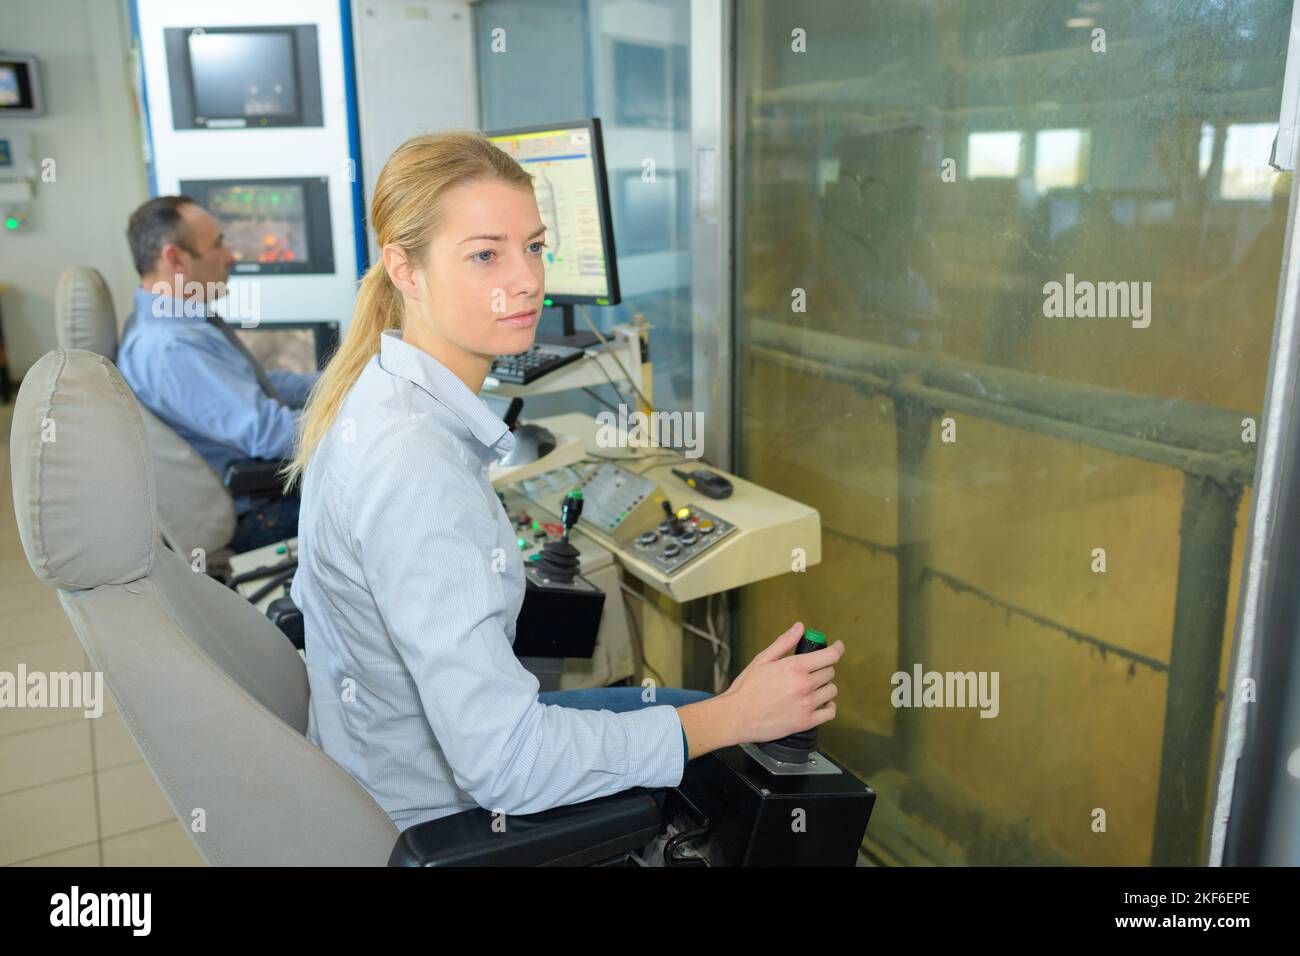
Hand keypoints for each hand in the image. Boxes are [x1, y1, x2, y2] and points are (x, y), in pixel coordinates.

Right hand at [721, 621, 842, 742]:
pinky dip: (829, 707)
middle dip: (824, 668)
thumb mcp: (762, 660)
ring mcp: (807, 704)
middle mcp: (804, 684)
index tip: (838, 647)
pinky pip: (830, 713)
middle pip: (830, 672)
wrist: (737, 717)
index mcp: (794, 667)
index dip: (837, 649)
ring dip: (825, 687)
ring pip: (832, 691)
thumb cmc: (747, 688)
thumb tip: (800, 627)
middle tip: (813, 671)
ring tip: (814, 688)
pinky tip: (820, 704)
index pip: (829, 655)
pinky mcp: (806, 722)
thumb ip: (784, 643)